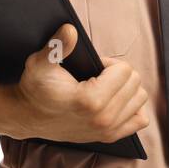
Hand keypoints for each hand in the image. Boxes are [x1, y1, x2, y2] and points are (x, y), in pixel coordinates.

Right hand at [8, 22, 149, 143]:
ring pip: (140, 99)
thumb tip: (71, 30)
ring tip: (106, 87)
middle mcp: (103, 118)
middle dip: (119, 74)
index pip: (124, 70)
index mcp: (91, 101)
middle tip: (98, 76)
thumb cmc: (36, 88)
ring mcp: (108, 130)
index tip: (93, 67)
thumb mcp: (40, 63)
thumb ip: (57, 46)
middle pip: (134, 83)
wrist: (28, 116)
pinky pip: (140, 119)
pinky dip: (132, 108)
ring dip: (126, 89)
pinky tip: (115, 101)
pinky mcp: (109, 137)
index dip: (109, 63)